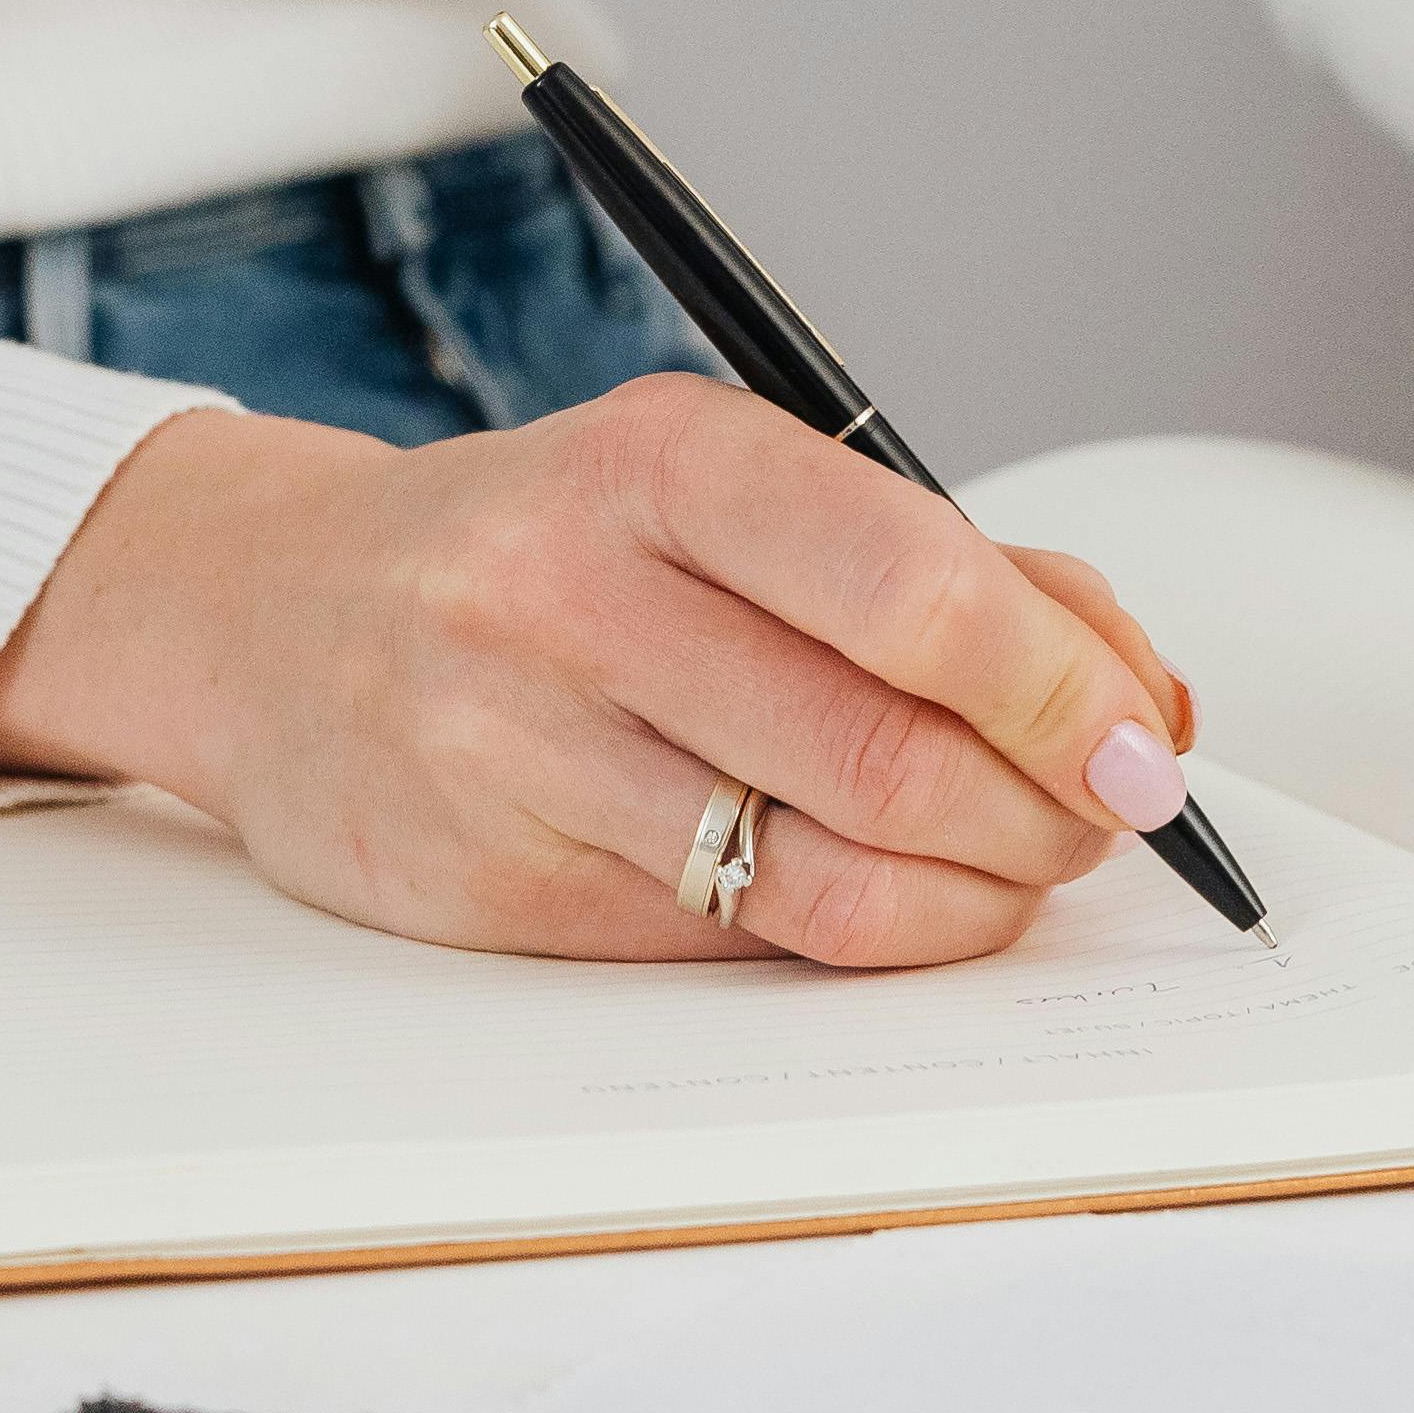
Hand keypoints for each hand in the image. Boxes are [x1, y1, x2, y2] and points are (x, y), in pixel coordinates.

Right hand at [0, 378, 1196, 968]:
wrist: (272, 620)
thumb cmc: (550, 547)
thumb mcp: (730, 489)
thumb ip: (952, 567)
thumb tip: (1141, 700)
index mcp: (658, 460)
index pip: (909, 586)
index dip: (1059, 687)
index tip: (1137, 745)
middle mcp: (569, 596)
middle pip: (887, 757)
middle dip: (1043, 813)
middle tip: (1094, 821)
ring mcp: (515, 755)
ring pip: (823, 885)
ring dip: (971, 899)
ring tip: (1008, 867)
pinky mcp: (492, 892)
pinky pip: (734, 952)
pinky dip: (855, 939)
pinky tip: (878, 895)